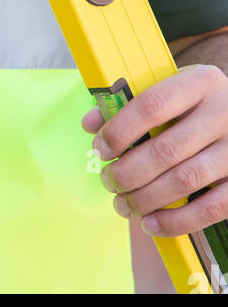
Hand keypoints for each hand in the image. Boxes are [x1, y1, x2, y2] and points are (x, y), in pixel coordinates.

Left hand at [81, 64, 227, 236]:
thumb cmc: (199, 103)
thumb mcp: (173, 89)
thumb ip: (132, 101)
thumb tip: (91, 123)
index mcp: (200, 83)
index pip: (151, 106)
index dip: (119, 130)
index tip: (99, 148)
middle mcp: (222, 113)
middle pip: (166, 150)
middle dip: (128, 172)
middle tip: (108, 181)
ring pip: (185, 181)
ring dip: (146, 198)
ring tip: (123, 204)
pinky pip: (211, 208)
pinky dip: (176, 220)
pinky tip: (151, 223)